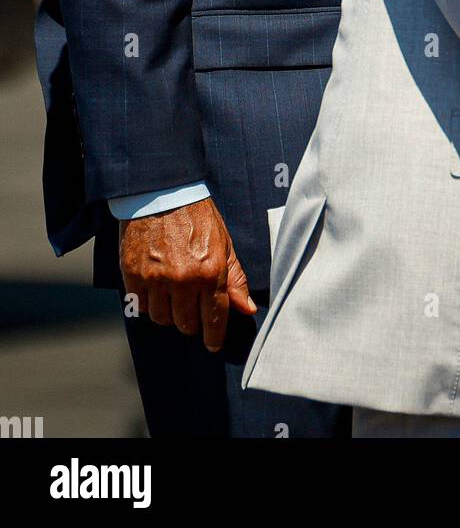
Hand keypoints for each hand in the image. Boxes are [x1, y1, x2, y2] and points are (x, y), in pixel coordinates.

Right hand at [119, 197, 255, 351]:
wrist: (162, 194)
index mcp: (211, 272)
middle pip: (186, 325)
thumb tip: (247, 309)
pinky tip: (155, 289)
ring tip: (173, 295)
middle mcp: (184, 280)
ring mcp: (157, 280)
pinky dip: (149, 303)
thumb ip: (235, 278)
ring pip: (163, 319)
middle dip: (192, 322)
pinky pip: (141, 307)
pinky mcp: (133, 276)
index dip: (214, 337)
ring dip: (169, 313)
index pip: (214, 318)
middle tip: (192, 309)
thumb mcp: (224, 244)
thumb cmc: (197, 217)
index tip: (213, 344)